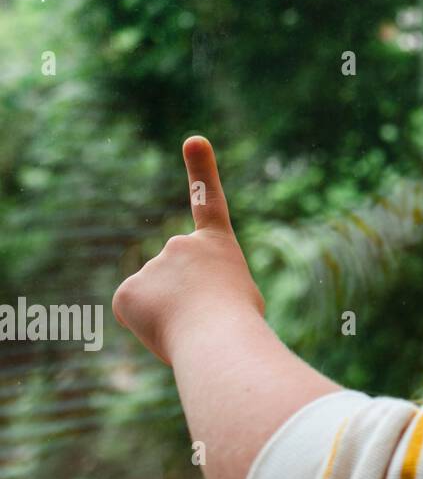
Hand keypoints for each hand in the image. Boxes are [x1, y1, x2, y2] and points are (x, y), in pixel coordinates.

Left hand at [113, 136, 265, 365]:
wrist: (218, 337)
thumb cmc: (240, 324)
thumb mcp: (240, 300)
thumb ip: (211, 290)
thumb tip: (187, 307)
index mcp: (217, 243)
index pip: (210, 201)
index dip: (202, 170)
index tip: (194, 140)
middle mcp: (181, 244)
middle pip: (176, 277)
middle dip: (184, 298)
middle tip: (205, 317)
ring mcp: (152, 265)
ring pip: (155, 297)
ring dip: (169, 315)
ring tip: (190, 327)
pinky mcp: (127, 291)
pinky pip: (133, 311)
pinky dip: (146, 325)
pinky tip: (166, 331)